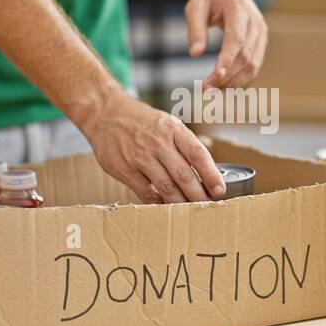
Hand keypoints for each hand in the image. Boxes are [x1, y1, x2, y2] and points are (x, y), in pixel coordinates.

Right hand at [80, 93, 225, 202]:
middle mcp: (158, 143)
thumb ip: (184, 146)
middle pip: (184, 175)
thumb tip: (205, 173)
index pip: (198, 154)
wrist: (105, 113)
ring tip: (190, 211)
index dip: (211, 175)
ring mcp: (140, 157)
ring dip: (181, 202)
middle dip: (199, 195)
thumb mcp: (167, 124)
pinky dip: (158, 202)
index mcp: (173, 130)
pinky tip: (165, 205)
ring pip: (166, 187)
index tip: (220, 190)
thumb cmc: (141, 121)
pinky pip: (146, 193)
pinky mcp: (125, 170)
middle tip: (208, 207)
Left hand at [185, 0, 267, 88]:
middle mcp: (255, 22)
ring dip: (234, 81)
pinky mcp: (261, 43)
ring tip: (212, 91)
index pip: (236, 38)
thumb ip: (195, 30)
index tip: (216, 76)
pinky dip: (240, 79)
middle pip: (245, 55)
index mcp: (239, 9)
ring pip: (253, 64)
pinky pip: (254, 65)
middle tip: (205, 89)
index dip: (227, 59)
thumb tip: (194, 54)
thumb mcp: (195, 8)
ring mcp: (261, 33)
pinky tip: (224, 86)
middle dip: (226, 75)